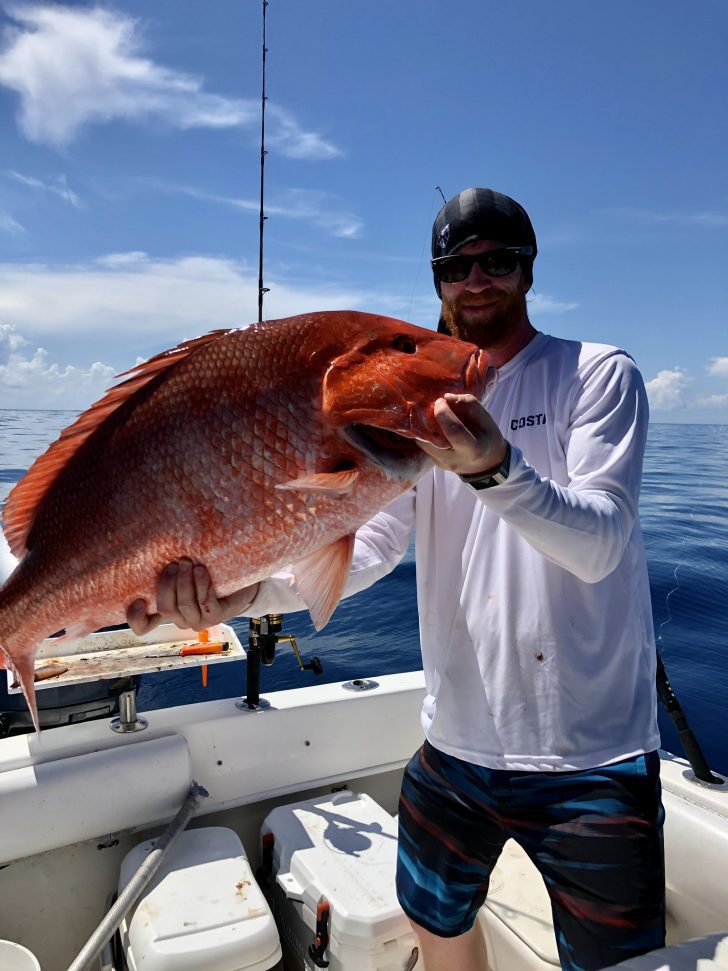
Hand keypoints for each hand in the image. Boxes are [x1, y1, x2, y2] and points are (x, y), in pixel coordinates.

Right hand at [126, 558, 259, 635]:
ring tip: (188, 562)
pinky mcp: (216, 617)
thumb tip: (149, 545)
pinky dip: (201, 584)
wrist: (240, 582)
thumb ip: (168, 567)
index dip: (135, 618)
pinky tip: (201, 570)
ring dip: (184, 581)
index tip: (138, 600)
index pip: (143, 626)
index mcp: (168, 610)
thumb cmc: (208, 573)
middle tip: (175, 563)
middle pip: (165, 607)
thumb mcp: (184, 571)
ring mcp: (198, 620)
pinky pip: (205, 603)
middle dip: (167, 584)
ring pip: (183, 605)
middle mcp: (181, 619)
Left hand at [419, 393, 506, 475]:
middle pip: (432, 437)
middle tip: (434, 406)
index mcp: (472, 450)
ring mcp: (442, 463)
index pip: (453, 431)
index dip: (443, 413)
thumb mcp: (486, 419)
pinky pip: (425, 445)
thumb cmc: (488, 438)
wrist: (486, 464)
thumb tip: (446, 397)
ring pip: (423, 441)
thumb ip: (469, 405)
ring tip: (434, 416)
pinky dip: (427, 432)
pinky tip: (435, 426)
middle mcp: (454, 460)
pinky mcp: (435, 463)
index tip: (441, 400)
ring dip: (425, 425)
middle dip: (428, 418)